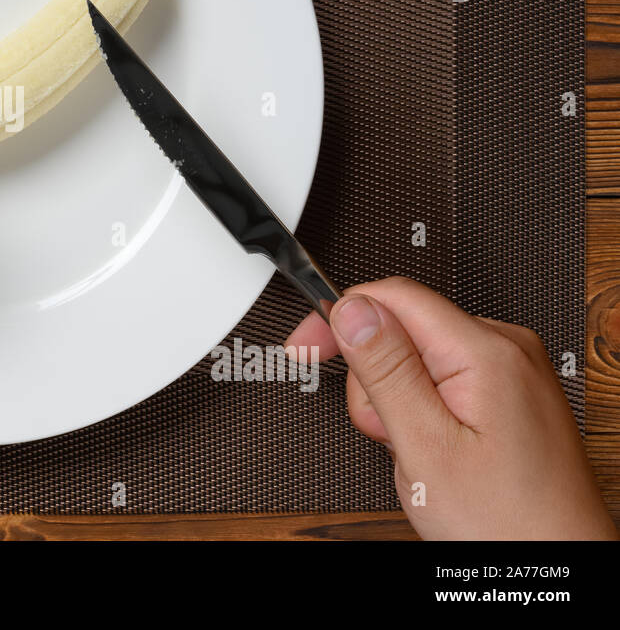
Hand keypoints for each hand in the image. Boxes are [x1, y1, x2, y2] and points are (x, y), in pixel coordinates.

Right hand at [286, 276, 615, 539]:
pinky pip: (443, 379)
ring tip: (418, 450)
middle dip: (374, 379)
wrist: (557, 566)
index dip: (339, 319)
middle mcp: (505, 349)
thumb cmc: (507, 523)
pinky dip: (422, 410)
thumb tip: (352, 308)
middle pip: (402, 329)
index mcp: (486, 352)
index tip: (305, 348)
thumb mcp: (426, 447)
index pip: (392, 297)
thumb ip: (385, 370)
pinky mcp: (509, 393)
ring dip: (398, 401)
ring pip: (417, 357)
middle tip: (387, 430)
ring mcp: (511, 371)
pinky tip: (435, 447)